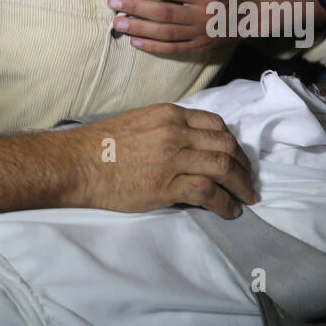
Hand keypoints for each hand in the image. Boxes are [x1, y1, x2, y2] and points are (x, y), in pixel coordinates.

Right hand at [57, 102, 257, 218]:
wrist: (77, 164)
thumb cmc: (101, 145)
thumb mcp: (140, 123)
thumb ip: (168, 130)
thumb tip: (190, 149)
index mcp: (170, 115)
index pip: (215, 124)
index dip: (232, 142)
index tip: (237, 156)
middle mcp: (176, 132)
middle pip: (226, 145)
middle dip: (243, 165)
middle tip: (248, 180)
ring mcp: (173, 158)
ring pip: (223, 167)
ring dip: (241, 185)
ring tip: (246, 198)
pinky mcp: (167, 185)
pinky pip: (208, 192)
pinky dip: (224, 203)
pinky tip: (229, 211)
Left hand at [111, 0, 252, 54]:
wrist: (252, 19)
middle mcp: (200, 16)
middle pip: (163, 13)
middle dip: (135, 8)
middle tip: (113, 3)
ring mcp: (198, 34)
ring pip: (164, 33)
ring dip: (138, 28)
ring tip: (117, 23)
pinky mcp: (197, 47)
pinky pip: (172, 49)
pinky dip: (152, 47)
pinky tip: (134, 41)